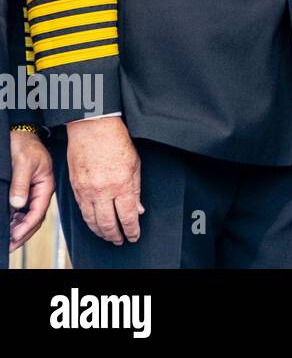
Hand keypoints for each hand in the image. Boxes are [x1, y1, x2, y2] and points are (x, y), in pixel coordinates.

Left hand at [8, 129, 53, 250]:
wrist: (21, 133)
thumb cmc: (25, 145)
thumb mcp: (23, 164)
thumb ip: (21, 185)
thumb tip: (18, 205)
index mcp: (46, 185)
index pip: (39, 211)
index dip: (27, 226)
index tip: (15, 236)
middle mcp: (41, 190)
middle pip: (35, 218)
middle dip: (24, 233)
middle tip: (11, 245)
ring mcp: (34, 190)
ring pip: (29, 215)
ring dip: (19, 228)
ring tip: (8, 238)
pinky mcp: (26, 189)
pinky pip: (23, 208)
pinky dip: (16, 219)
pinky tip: (8, 224)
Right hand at [65, 117, 141, 244]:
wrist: (93, 128)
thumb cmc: (116, 141)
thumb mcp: (135, 164)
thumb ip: (136, 190)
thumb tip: (138, 209)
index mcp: (121, 185)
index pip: (127, 216)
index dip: (131, 230)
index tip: (134, 236)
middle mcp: (102, 191)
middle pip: (107, 223)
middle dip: (115, 235)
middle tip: (120, 240)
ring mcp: (86, 190)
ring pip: (91, 220)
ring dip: (100, 232)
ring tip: (108, 236)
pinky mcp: (75, 187)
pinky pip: (81, 210)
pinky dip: (88, 220)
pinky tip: (94, 223)